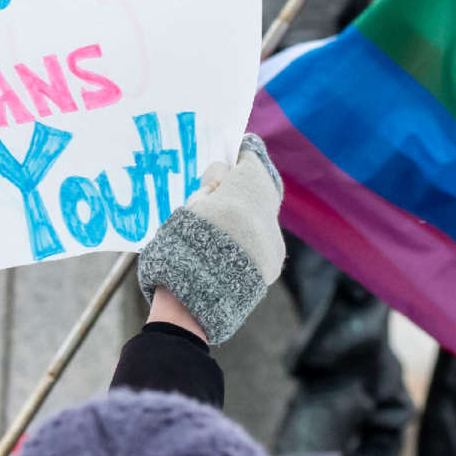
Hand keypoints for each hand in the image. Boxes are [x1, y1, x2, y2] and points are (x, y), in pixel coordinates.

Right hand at [134, 134, 284, 345]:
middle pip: (261, 186)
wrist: (192, 302)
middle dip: (245, 185)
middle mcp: (265, 213)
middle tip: (224, 188)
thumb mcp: (188, 208)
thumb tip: (224, 177)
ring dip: (247, 212)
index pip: (250, 160)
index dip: (241, 155)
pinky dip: (250, 237)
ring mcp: (273, 240)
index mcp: (242, 193)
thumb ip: (210, 187)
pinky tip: (231, 245)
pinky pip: (264, 239)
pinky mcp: (274, 262)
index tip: (234, 152)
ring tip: (223, 221)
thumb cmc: (180, 248)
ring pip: (263, 214)